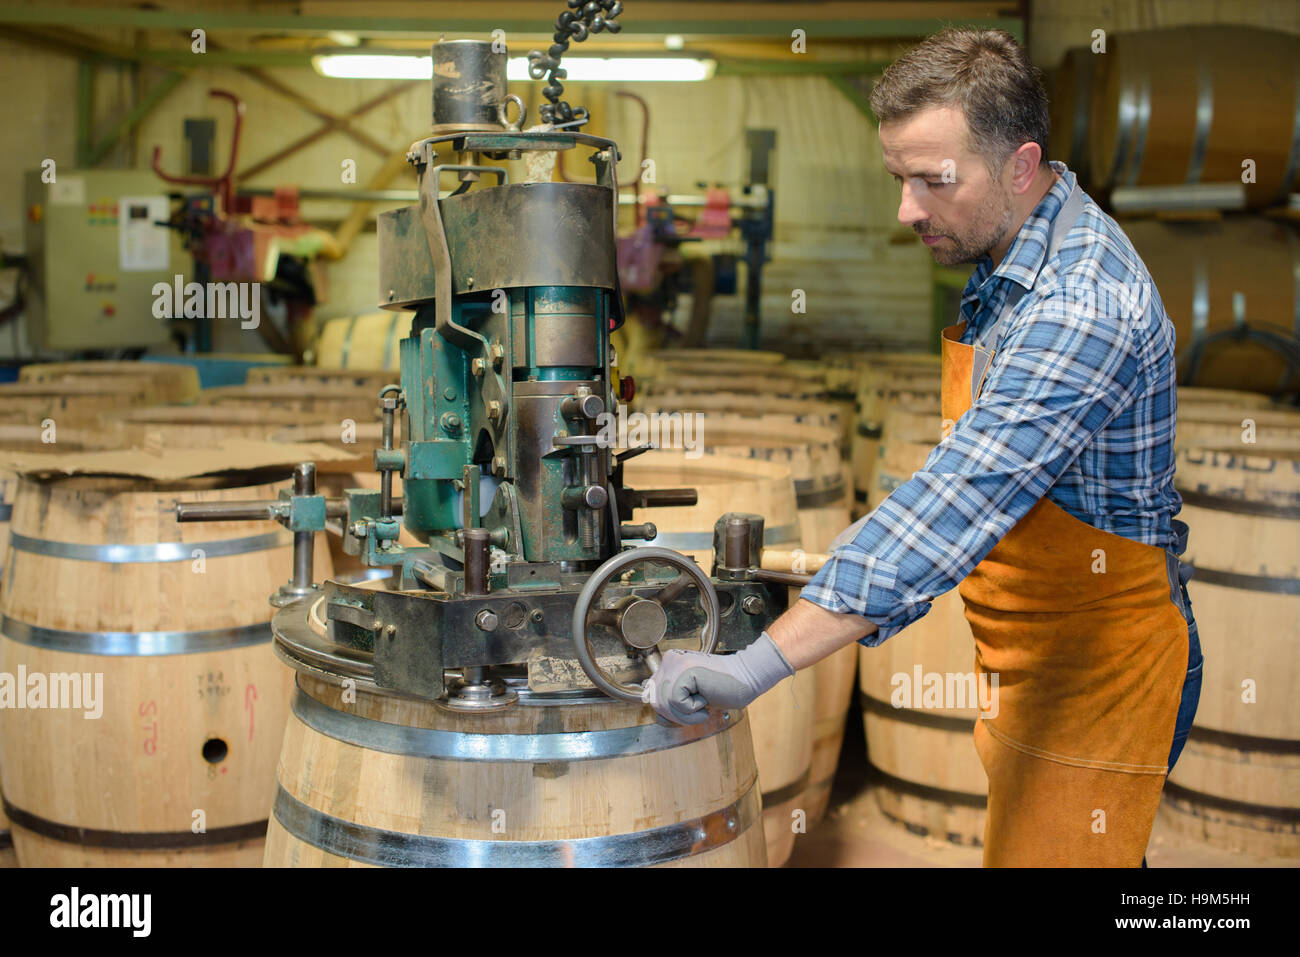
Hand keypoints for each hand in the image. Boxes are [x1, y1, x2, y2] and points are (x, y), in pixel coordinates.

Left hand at [641, 632, 794, 724]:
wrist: (746, 679)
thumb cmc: (722, 688)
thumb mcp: (690, 693)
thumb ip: (670, 695)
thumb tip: (652, 705)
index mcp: (669, 662)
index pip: (652, 694)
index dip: (669, 710)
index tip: (690, 708)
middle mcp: (670, 660)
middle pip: (656, 700)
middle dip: (676, 715)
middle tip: (697, 711)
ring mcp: (676, 664)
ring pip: (665, 703)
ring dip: (686, 715)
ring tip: (703, 706)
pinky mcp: (685, 671)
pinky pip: (676, 702)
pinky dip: (692, 709)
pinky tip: (706, 700)